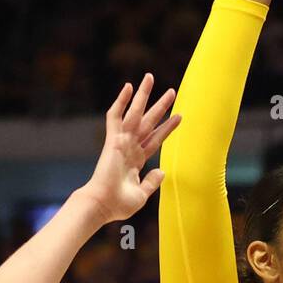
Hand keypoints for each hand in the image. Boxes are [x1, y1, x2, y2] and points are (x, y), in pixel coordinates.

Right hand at [79, 74, 179, 222]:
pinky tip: (128, 87)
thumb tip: (162, 171)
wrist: (103, 205)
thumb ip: (152, 182)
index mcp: (137, 160)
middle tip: (171, 91)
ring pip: (134, 113)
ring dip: (143, 96)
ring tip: (151, 78)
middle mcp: (130, 148)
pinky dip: (121, 101)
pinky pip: (115, 116)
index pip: (155, 139)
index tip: (179, 116)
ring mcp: (121, 142)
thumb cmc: (118, 204)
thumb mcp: (142, 194)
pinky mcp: (112, 140)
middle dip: (159, 106)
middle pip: (148, 122)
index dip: (167, 128)